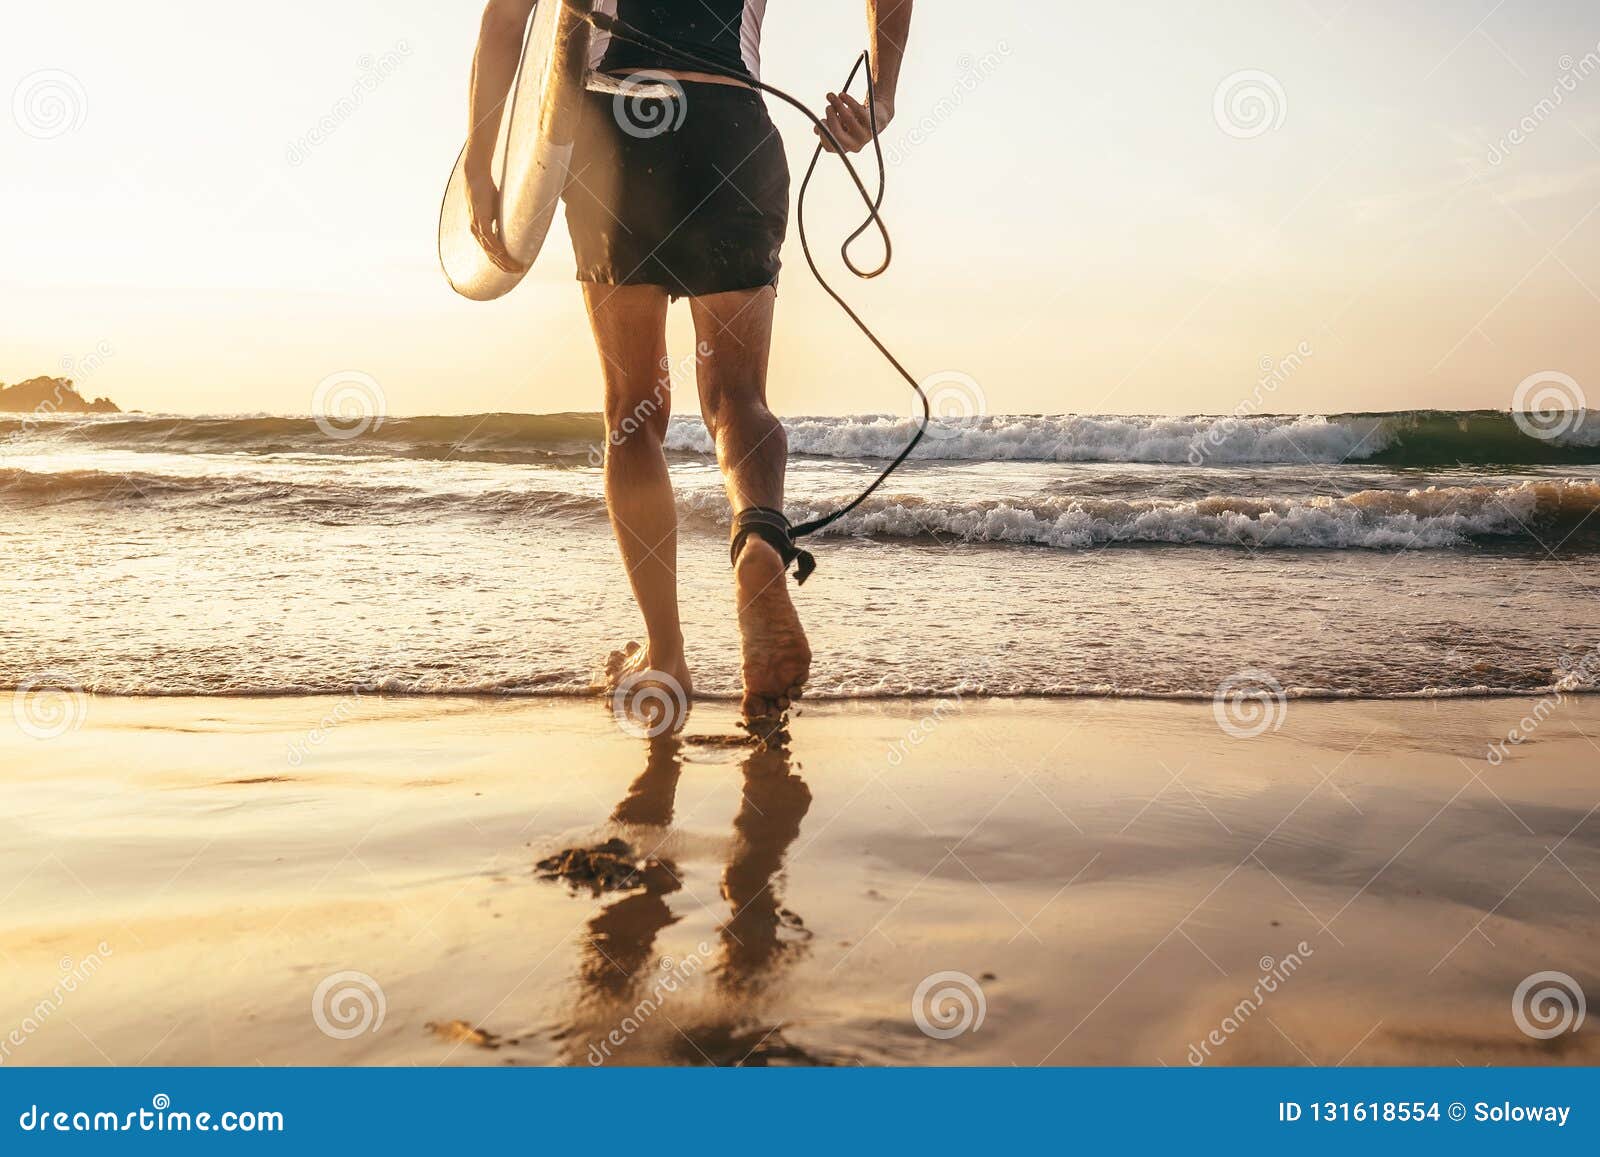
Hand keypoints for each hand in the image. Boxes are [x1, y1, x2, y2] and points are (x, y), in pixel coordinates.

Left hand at [465, 159, 524, 273]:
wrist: (476, 175)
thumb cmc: (485, 189)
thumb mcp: (495, 209)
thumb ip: (499, 220)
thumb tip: (511, 227)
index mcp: (479, 230)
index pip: (491, 251)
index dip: (502, 260)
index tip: (513, 266)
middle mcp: (476, 231)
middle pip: (491, 256)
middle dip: (504, 266)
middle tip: (517, 272)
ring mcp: (476, 227)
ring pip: (491, 251)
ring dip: (504, 261)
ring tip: (516, 267)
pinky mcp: (480, 221)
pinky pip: (490, 240)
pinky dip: (499, 250)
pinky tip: (507, 256)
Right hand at [815, 91, 892, 153]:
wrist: (876, 119)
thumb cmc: (852, 123)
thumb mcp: (838, 126)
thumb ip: (826, 128)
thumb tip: (816, 130)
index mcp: (844, 149)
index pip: (829, 146)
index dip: (822, 134)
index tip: (821, 120)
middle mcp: (855, 146)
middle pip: (837, 133)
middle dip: (830, 118)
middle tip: (828, 107)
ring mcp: (864, 136)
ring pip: (848, 119)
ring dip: (837, 105)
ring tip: (831, 96)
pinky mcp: (872, 123)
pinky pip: (858, 110)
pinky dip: (848, 101)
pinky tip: (841, 95)